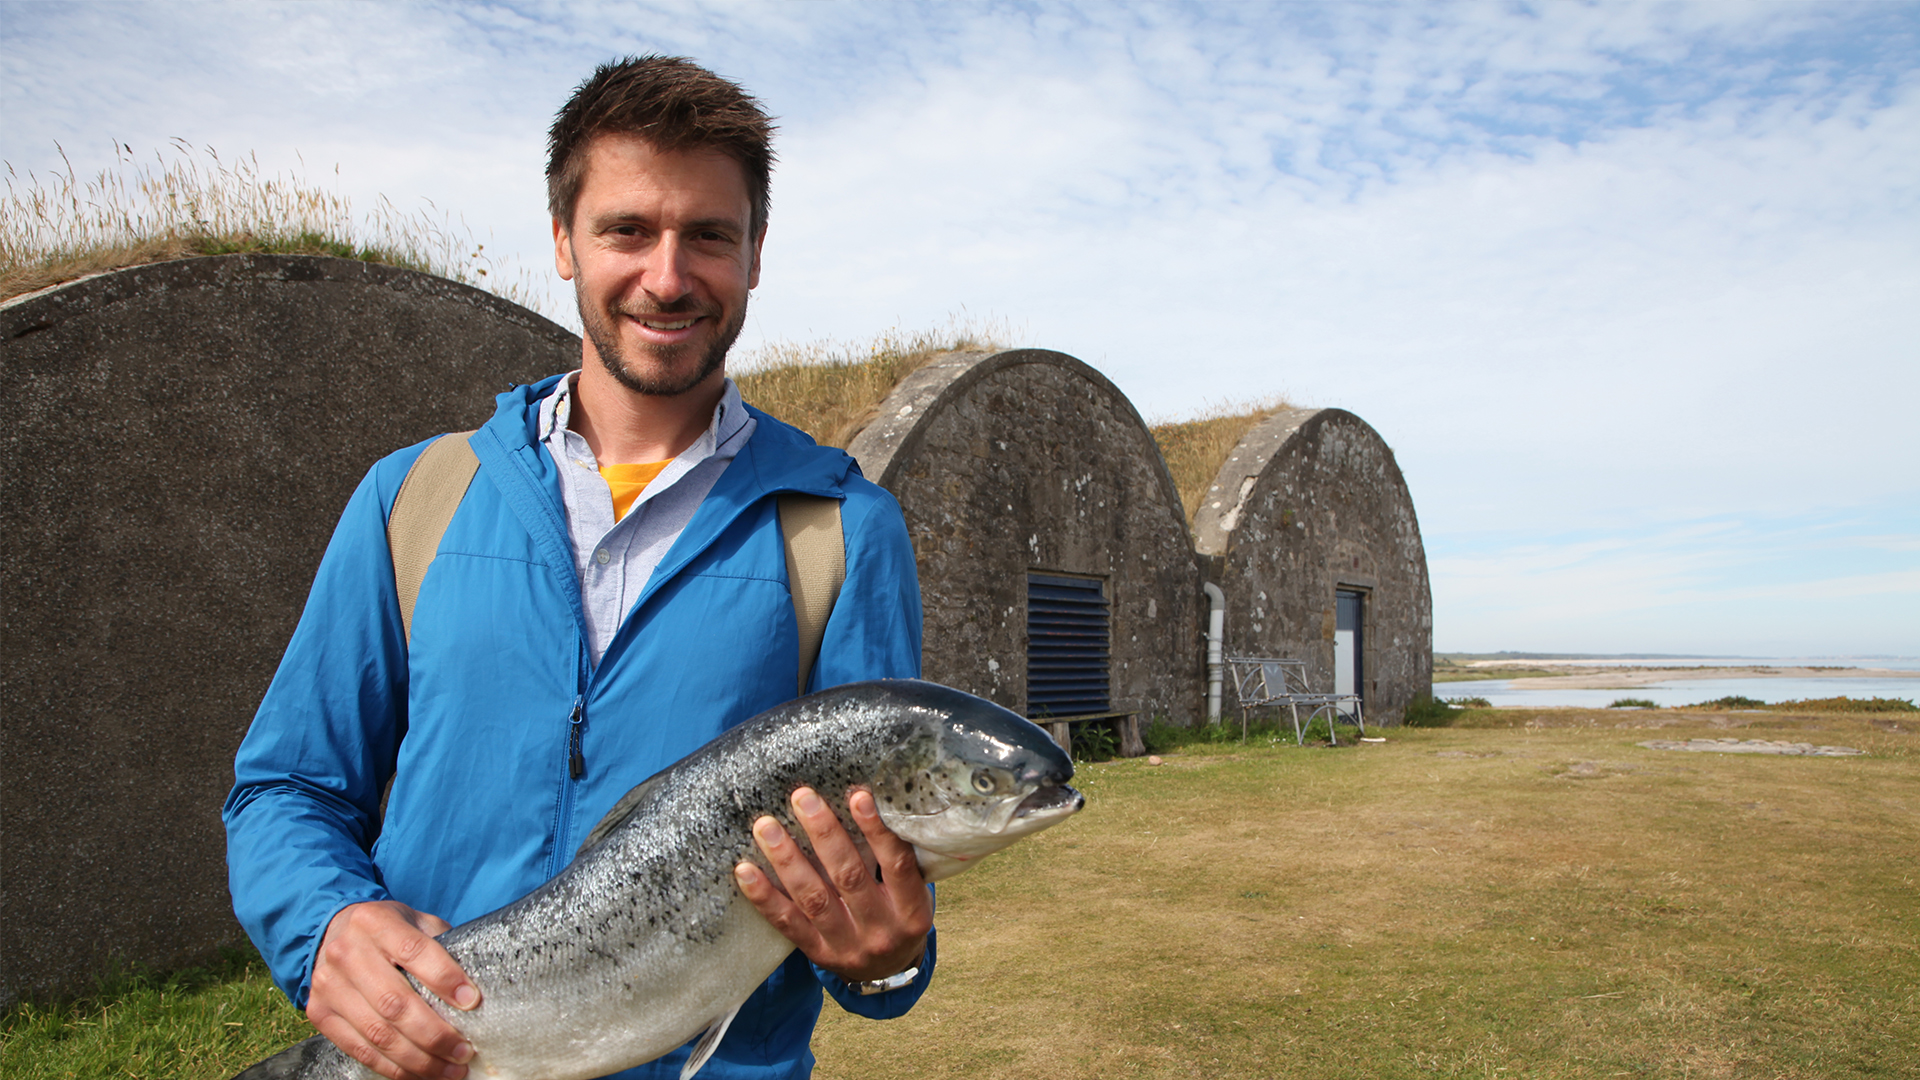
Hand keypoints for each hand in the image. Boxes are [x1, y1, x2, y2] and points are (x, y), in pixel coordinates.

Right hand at [307, 900, 481, 1079]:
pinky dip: (393, 1067)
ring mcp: (329, 985)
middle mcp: (347, 952)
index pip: (413, 952)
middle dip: (434, 1034)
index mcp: (375, 922)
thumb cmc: (387, 930)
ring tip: (450, 1069)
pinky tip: (419, 1073)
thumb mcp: (414, 921)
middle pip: (394, 1003)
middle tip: (464, 1051)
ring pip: (377, 1033)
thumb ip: (440, 945)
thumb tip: (476, 988)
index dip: (444, 978)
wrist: (332, 930)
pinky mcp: (320, 1012)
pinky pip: (359, 1049)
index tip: (472, 1002)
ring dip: (418, 1059)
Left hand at [734, 787, 931, 982]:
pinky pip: (787, 923)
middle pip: (849, 877)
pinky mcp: (818, 954)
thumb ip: (895, 859)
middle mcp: (881, 930)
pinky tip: (745, 871)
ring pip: (813, 899)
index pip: (897, 866)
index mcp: (911, 910)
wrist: (889, 972)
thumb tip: (865, 800)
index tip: (858, 796)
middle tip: (802, 798)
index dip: (877, 830)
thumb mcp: (913, 893)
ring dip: (787, 859)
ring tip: (766, 827)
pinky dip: (764, 897)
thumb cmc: (899, 915)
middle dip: (824, 834)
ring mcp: (847, 946)